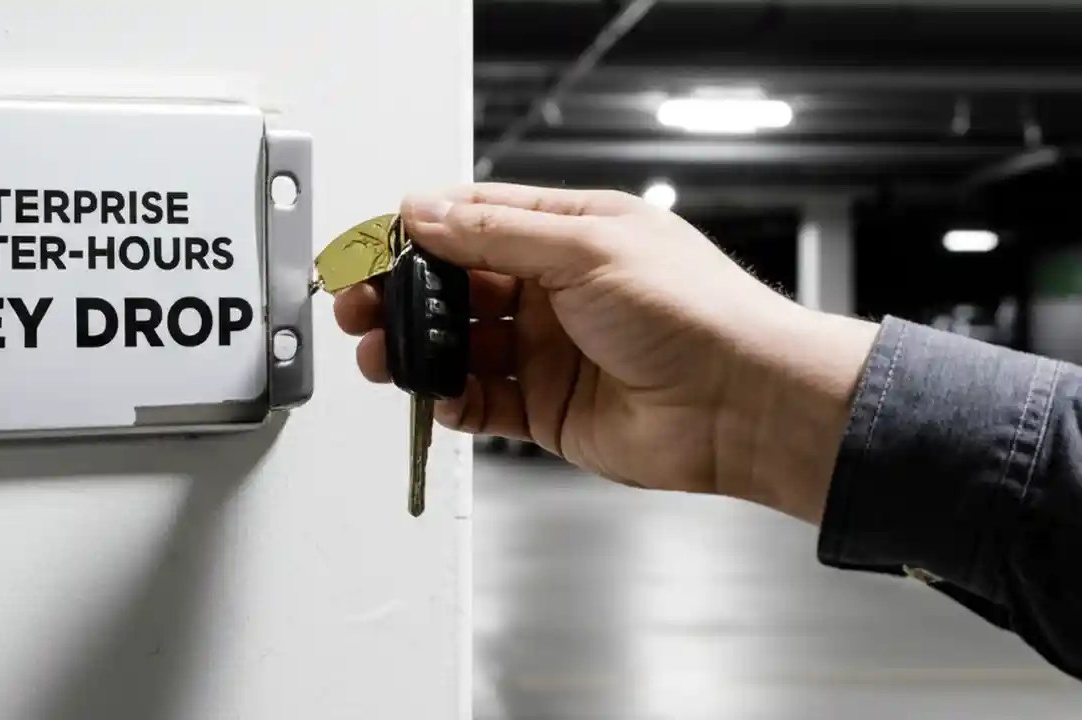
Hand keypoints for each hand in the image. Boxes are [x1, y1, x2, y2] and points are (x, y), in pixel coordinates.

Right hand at [332, 183, 878, 522]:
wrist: (740, 404)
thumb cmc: (695, 313)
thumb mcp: (587, 249)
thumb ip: (497, 235)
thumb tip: (427, 211)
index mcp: (568, 236)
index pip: (473, 223)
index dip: (418, 235)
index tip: (372, 249)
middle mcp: (553, 292)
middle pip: (456, 288)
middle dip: (402, 297)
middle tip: (359, 307)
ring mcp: (548, 351)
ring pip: (459, 347)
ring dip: (416, 350)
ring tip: (381, 356)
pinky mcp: (546, 408)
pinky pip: (482, 402)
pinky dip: (452, 400)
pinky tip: (436, 396)